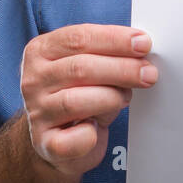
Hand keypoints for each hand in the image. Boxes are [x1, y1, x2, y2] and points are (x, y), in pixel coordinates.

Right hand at [20, 24, 157, 176]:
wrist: (57, 139)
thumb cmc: (79, 93)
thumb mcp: (88, 64)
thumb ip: (107, 52)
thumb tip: (141, 47)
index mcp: (41, 51)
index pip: (78, 38)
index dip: (115, 39)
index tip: (143, 44)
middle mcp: (33, 80)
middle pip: (80, 68)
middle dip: (123, 69)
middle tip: (149, 74)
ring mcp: (37, 112)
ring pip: (77, 100)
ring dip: (111, 99)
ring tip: (124, 98)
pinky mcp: (46, 143)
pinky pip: (77, 138)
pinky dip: (93, 134)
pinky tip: (97, 128)